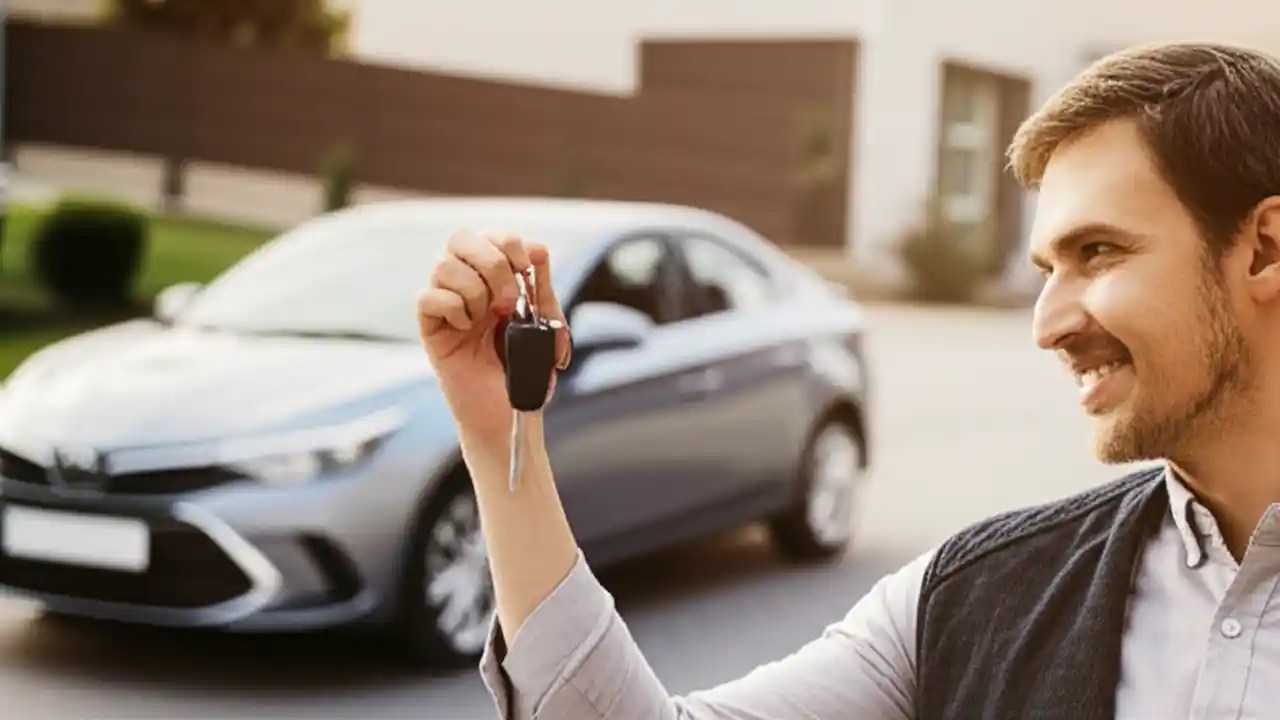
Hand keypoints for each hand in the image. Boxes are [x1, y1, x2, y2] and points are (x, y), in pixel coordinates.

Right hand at [416, 230, 570, 444]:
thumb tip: (538, 251)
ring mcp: (445, 305)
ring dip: (474, 289)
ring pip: (442, 264)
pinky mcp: (430, 328)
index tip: (528, 267)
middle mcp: (465, 285)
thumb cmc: (525, 371)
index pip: (490, 235)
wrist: (509, 413)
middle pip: (459, 237)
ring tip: (486, 318)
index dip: (509, 242)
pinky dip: (452, 307)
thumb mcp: (545, 327)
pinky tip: (465, 328)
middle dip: (491, 261)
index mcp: (493, 279)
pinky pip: (428, 297)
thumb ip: (543, 290)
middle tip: (507, 297)